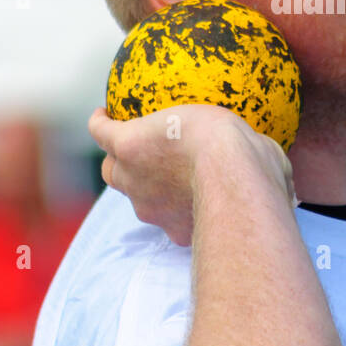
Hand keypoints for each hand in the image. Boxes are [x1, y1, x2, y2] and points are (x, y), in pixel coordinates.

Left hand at [88, 105, 294, 246]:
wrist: (238, 182)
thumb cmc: (229, 140)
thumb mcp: (214, 119)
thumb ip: (208, 128)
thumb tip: (245, 130)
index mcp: (132, 143)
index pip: (101, 132)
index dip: (100, 123)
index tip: (104, 114)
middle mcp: (133, 178)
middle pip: (112, 172)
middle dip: (120, 164)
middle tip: (139, 155)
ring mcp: (151, 209)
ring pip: (139, 201)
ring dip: (150, 192)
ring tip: (174, 184)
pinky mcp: (174, 231)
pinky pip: (172, 223)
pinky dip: (181, 216)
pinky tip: (199, 210)